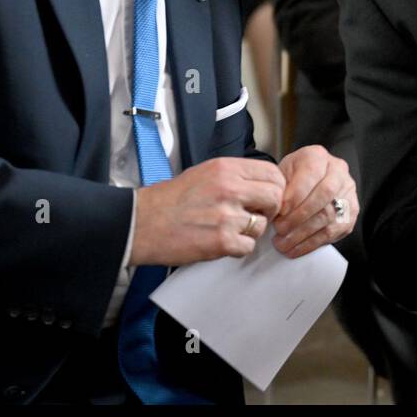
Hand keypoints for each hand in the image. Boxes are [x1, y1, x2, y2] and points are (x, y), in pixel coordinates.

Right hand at [129, 157, 285, 266]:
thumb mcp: (204, 173)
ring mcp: (226, 215)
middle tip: (255, 215)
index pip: (272, 173)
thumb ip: (234, 176)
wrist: (141, 223)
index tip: (266, 196)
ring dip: (251, 231)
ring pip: (262, 224)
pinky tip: (222, 242)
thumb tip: (261, 184)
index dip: (274, 187)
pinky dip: (238, 248)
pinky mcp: (221, 241)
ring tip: (229, 229)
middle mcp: (229, 188)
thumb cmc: (169, 200)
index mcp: (225, 168)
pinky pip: (248, 246)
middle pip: (275, 197)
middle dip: (269, 209)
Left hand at [272, 145, 357, 257]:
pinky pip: (332, 232)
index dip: (294, 197)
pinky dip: (311, 243)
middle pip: (323, 196)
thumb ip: (281, 186)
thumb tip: (278, 210)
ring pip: (328, 216)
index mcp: (318, 156)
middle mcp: (338, 171)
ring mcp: (348, 192)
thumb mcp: (283, 173)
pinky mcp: (351, 214)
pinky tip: (295, 248)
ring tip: (283, 244)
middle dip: (298, 217)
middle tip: (280, 230)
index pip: (310, 176)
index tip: (278, 212)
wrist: (310, 181)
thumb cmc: (293, 177)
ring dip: (303, 234)